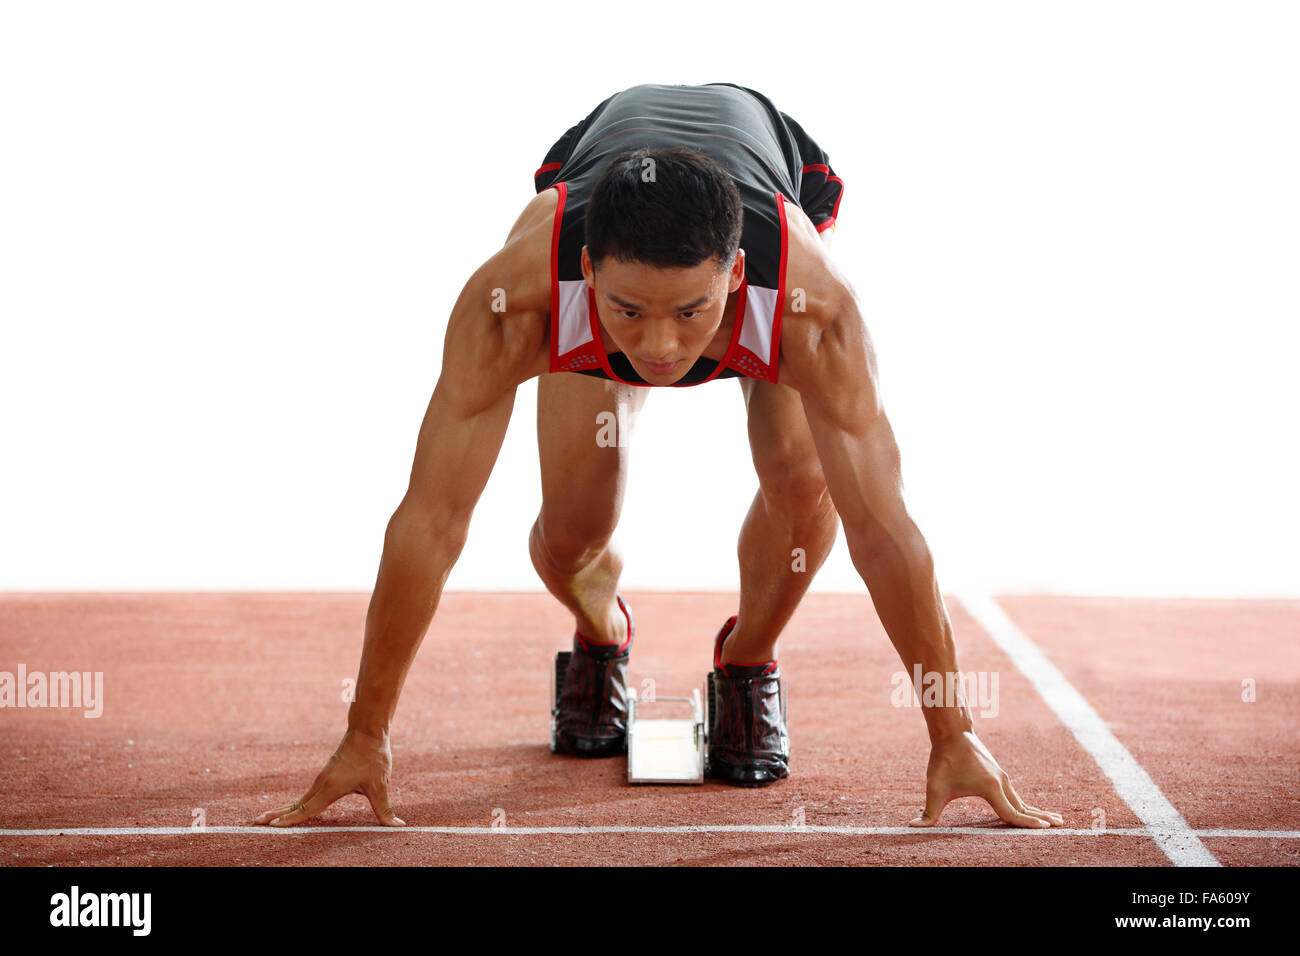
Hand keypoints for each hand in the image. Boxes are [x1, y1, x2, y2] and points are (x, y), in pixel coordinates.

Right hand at [254, 728, 405, 826]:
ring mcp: (322, 779)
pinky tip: (293, 809)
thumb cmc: (373, 756)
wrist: (367, 730)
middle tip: (254, 822)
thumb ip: (384, 809)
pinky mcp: (326, 775)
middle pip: (295, 804)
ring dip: (283, 809)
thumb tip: (397, 827)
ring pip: (300, 799)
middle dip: (275, 814)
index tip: (271, 825)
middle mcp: (321, 783)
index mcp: (330, 787)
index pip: (306, 809)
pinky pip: (307, 794)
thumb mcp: (380, 785)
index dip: (289, 819)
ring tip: (266, 818)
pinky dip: (295, 803)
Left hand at [909, 731, 1062, 828]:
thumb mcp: (934, 787)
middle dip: (1041, 818)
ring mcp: (1002, 778)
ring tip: (1055, 819)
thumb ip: (928, 811)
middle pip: (1024, 807)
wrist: (952, 733)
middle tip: (1061, 825)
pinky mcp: (998, 775)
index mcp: (990, 788)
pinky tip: (1029, 809)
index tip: (1046, 829)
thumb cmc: (943, 760)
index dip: (1028, 824)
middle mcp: (1001, 783)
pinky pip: (1015, 794)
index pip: (1012, 813)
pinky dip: (1025, 804)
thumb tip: (911, 826)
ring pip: (1021, 800)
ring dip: (1037, 811)